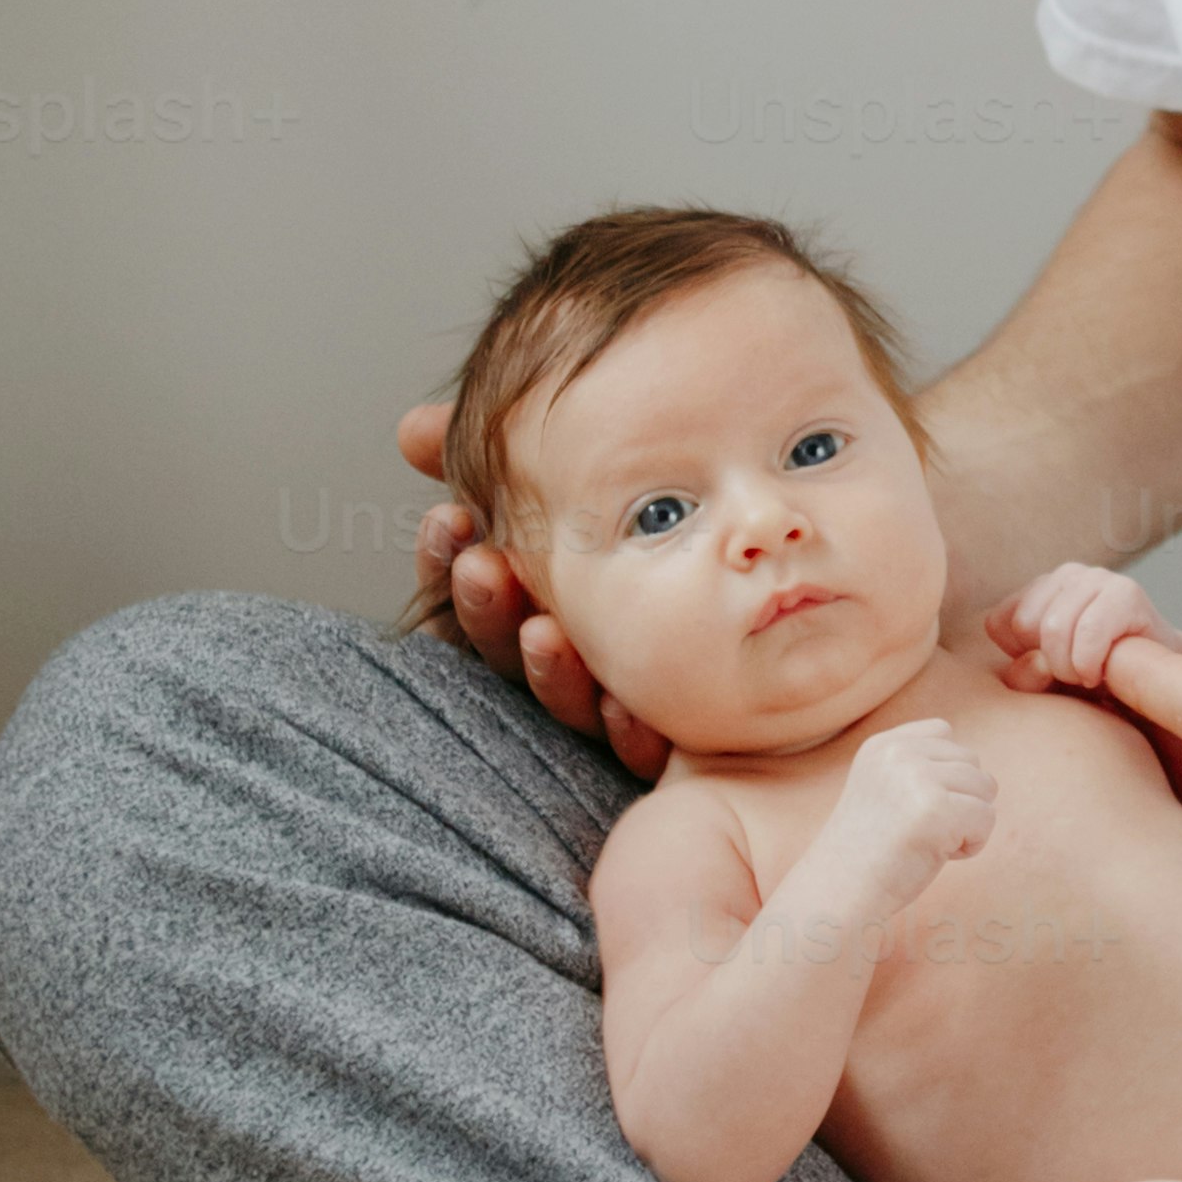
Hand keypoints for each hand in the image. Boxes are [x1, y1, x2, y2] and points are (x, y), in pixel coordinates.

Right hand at [396, 394, 668, 778]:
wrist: (766, 589)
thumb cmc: (654, 528)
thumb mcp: (577, 480)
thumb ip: (500, 456)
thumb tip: (415, 431)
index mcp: (535, 599)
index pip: (474, 585)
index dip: (449, 559)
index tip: (446, 518)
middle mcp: (567, 657)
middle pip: (509, 646)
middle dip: (488, 610)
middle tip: (482, 569)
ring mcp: (617, 698)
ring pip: (568, 699)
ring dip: (548, 671)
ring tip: (543, 633)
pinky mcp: (678, 738)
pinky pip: (645, 750)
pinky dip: (631, 732)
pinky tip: (626, 707)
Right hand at [831, 719, 998, 898]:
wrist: (839, 893)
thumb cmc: (869, 853)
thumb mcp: (885, 791)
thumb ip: (921, 771)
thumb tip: (986, 779)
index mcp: (882, 745)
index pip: (943, 731)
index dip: (944, 773)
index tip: (915, 806)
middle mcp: (898, 753)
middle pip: (971, 762)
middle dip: (960, 800)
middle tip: (920, 831)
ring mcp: (917, 778)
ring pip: (985, 789)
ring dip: (968, 823)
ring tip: (928, 842)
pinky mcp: (936, 809)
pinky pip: (986, 819)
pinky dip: (972, 844)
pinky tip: (938, 856)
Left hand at [977, 562, 1176, 699]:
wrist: (1155, 679)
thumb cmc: (1095, 679)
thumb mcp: (1047, 682)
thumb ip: (1024, 676)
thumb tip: (1034, 660)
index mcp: (1040, 589)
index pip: (999, 623)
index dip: (1021, 659)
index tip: (1051, 669)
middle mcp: (1066, 574)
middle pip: (1025, 624)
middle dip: (1048, 664)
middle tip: (1075, 676)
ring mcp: (1097, 577)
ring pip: (1053, 628)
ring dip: (1070, 669)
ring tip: (1089, 677)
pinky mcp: (1126, 592)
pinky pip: (1088, 633)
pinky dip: (1090, 664)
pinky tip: (1101, 674)